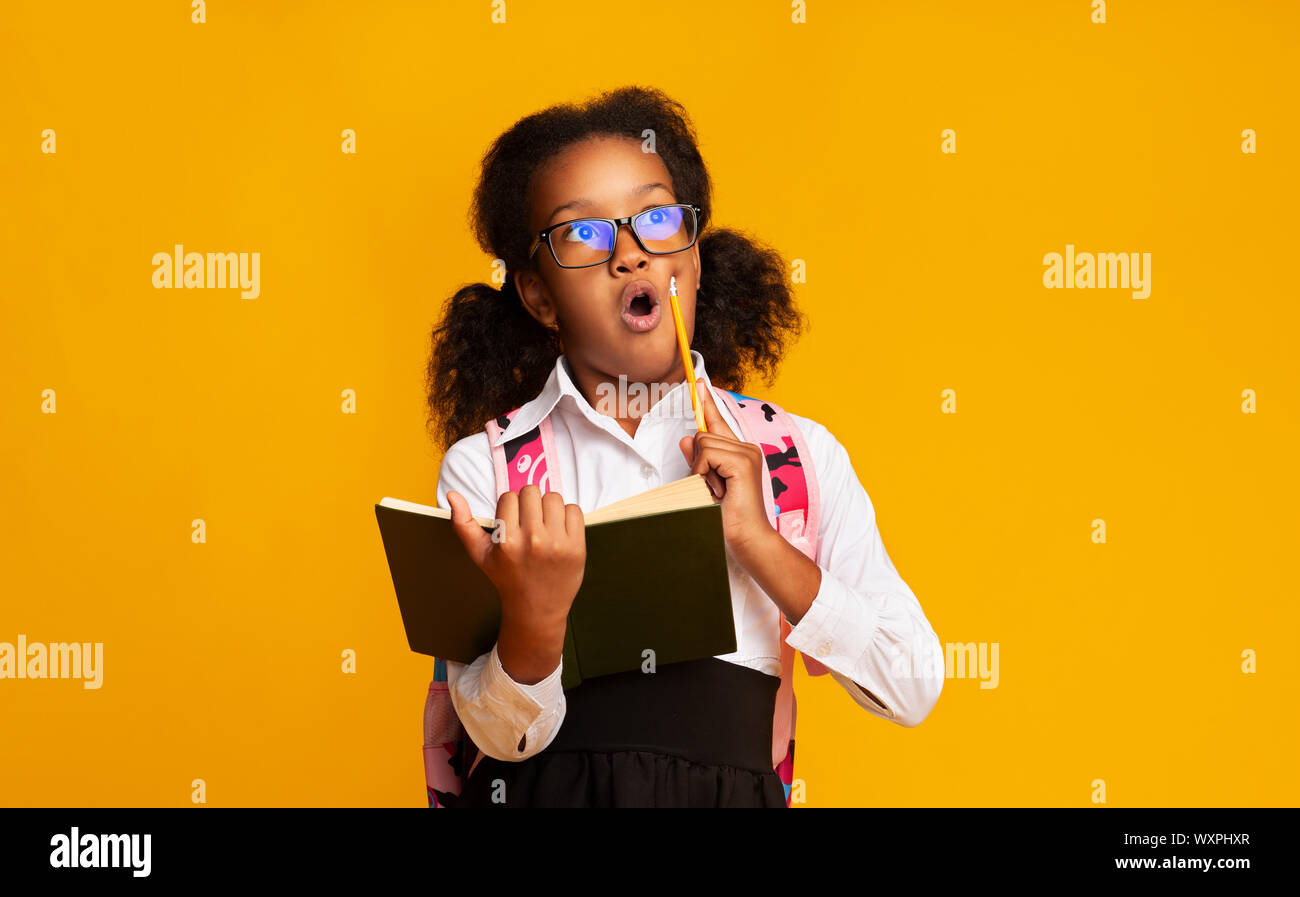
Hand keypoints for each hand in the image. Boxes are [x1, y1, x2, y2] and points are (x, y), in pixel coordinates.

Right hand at [447, 485, 585, 681]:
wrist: (536, 608)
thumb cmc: (506, 577)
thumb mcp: (480, 555)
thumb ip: (463, 524)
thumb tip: (451, 494)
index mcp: (507, 540)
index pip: (509, 496)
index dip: (510, 507)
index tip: (512, 523)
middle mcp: (532, 540)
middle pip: (531, 492)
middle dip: (529, 503)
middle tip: (529, 521)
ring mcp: (557, 543)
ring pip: (553, 497)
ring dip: (548, 507)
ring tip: (544, 525)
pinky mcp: (577, 546)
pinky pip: (574, 510)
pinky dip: (567, 516)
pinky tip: (559, 531)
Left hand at [678, 380, 776, 567]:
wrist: (746, 538)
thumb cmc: (728, 517)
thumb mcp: (706, 484)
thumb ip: (698, 461)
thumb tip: (686, 438)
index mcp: (740, 452)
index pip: (718, 422)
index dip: (707, 402)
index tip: (698, 383)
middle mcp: (747, 448)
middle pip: (703, 434)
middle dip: (697, 462)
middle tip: (712, 488)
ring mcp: (747, 453)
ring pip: (703, 443)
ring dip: (701, 471)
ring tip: (717, 491)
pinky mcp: (743, 461)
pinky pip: (707, 454)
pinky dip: (704, 473)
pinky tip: (718, 490)